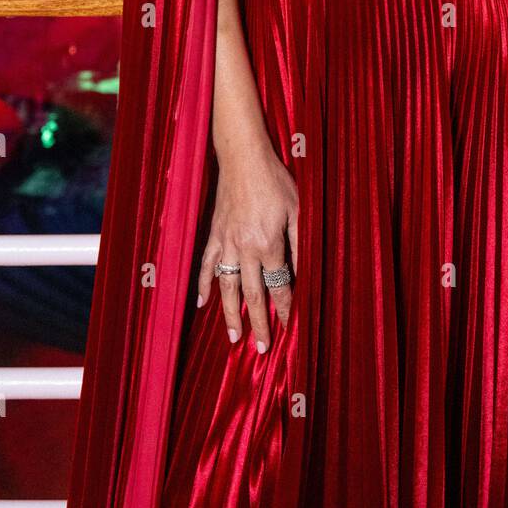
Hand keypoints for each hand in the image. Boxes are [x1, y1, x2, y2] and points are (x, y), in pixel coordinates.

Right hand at [197, 145, 298, 352]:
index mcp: (269, 244)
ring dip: (230, 314)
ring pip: (227, 287)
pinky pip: (207, 264)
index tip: (288, 328)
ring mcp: (226, 242)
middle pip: (252, 294)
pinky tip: (203, 303)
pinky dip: (204, 285)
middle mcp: (245, 248)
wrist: (244, 158)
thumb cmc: (275, 181)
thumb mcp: (298, 210)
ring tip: (234, 337)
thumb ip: (300, 243)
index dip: (285, 309)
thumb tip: (304, 272)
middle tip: (261, 349)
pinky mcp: (214, 234)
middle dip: (259, 322)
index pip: (279, 286)